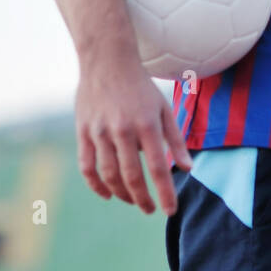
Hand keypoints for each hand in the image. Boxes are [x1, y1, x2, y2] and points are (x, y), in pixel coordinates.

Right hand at [75, 60, 193, 215]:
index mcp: (146, 124)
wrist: (107, 60)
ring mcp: (100, 132)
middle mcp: (123, 130)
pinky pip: (87, 166)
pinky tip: (107, 194)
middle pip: (132, 176)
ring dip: (122, 194)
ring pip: (109, 174)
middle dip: (143, 199)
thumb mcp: (163, 108)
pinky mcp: (83, 132)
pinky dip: (96, 185)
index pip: (157, 168)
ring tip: (133, 201)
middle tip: (150, 210)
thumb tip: (187, 168)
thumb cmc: (140, 86)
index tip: (170, 210)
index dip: (165, 193)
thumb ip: (175, 139)